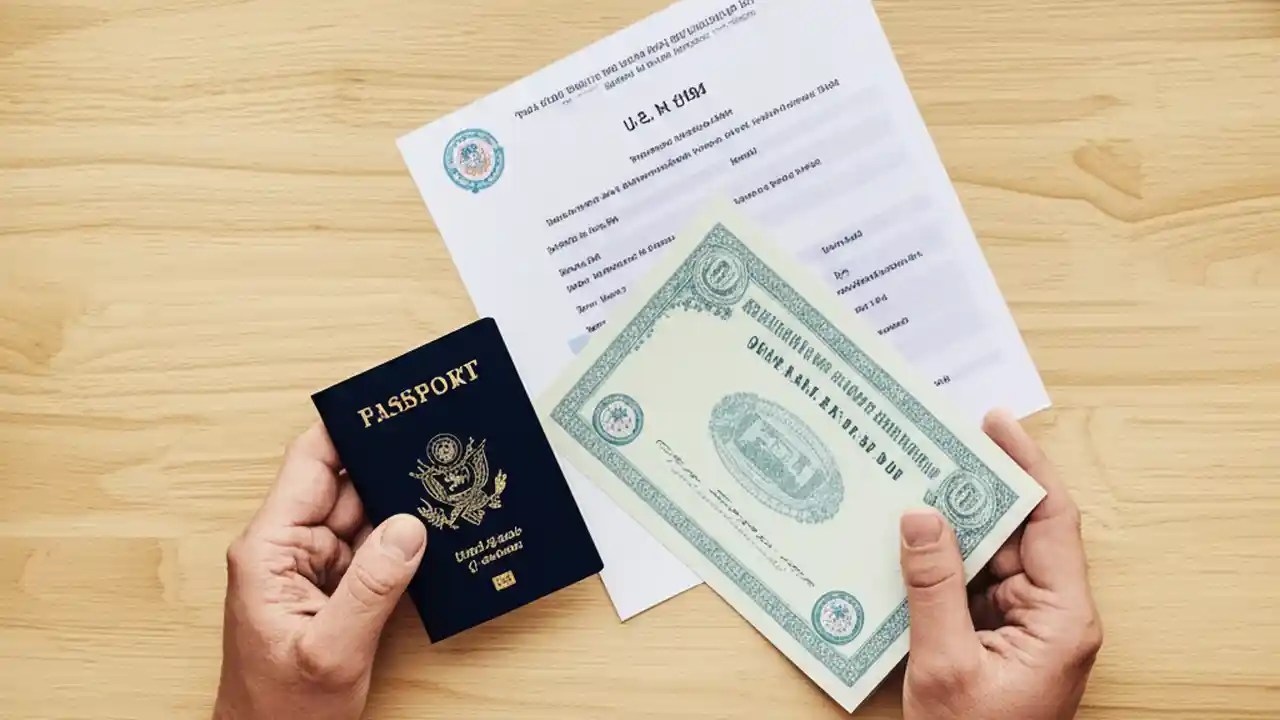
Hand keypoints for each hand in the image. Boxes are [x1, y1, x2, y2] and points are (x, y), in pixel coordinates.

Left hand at [214, 423, 426, 719]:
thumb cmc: (279, 712)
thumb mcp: (330, 651)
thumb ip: (372, 588)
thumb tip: (408, 527)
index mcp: (270, 548)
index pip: (309, 465)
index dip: (345, 429)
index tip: (386, 405)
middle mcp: (290, 548)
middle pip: (346, 485)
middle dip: (389, 467)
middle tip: (440, 446)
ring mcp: (315, 568)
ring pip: (366, 517)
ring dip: (401, 507)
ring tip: (447, 488)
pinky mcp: (336, 589)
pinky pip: (374, 550)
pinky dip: (402, 543)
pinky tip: (432, 535)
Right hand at [899, 409, 1102, 719]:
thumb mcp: (944, 665)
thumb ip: (932, 586)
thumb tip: (922, 516)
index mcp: (1061, 617)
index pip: (1050, 518)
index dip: (1024, 464)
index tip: (993, 423)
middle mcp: (1052, 614)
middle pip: (1017, 531)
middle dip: (974, 490)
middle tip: (932, 447)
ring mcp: (1025, 627)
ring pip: (989, 556)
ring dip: (951, 527)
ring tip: (909, 488)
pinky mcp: (998, 640)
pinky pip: (972, 585)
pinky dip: (941, 564)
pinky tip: (906, 544)